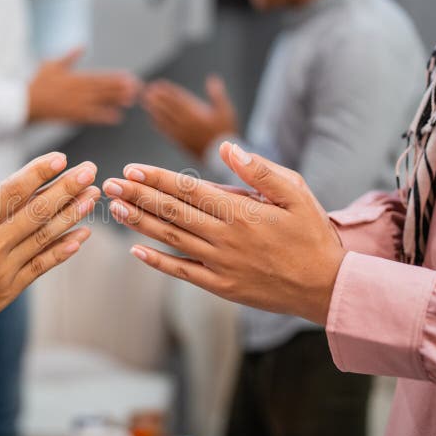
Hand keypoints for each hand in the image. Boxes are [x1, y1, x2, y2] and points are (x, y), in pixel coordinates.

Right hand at [0, 150, 99, 347]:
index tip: (61, 158)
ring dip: (72, 215)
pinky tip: (82, 235)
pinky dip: (64, 250)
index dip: (38, 173)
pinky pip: (42, 266)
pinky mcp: (7, 291)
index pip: (11, 191)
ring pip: (45, 237)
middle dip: (67, 188)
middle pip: (37, 211)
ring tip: (93, 196)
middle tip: (90, 170)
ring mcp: (2, 270)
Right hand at [28, 47, 140, 124]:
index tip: (129, 77)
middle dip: (121, 88)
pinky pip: (91, 116)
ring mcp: (75, 102)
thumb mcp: (52, 65)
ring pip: (101, 101)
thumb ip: (70, 57)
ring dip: (116, 100)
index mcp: (75, 77)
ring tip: (131, 100)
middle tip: (137, 88)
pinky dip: (104, 116)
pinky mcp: (71, 115)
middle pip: (104, 88)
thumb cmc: (37, 83)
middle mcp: (78, 89)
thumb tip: (81, 46)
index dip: (115, 78)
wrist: (24, 102)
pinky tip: (117, 117)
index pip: (100, 77)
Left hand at [101, 142, 345, 324]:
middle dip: (137, 196)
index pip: (188, 189)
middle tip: (109, 184)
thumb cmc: (312, 235)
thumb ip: (260, 171)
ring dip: (139, 223)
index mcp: (241, 212)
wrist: (325, 287)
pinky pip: (182, 272)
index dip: (156, 178)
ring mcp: (220, 265)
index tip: (131, 169)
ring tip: (115, 208)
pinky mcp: (220, 286)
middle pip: (171, 212)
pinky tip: (136, 250)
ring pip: (171, 239)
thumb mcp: (297, 193)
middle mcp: (224, 238)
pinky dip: (157, 261)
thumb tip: (227, 148)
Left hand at [142, 75, 237, 159]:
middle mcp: (186, 122)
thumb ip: (217, 95)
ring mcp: (181, 133)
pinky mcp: (180, 142)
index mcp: (196, 113)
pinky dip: (158, 123)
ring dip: (154, 108)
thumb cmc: (225, 132)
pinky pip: (166, 131)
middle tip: (147, 89)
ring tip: (145, 101)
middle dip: (158, 97)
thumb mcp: (226, 111)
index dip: (168, 90)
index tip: (159, 83)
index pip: (179, 98)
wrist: (222, 156)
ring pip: (165, 118)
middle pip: (169, 107)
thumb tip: (212, 79)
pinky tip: (152, 118)